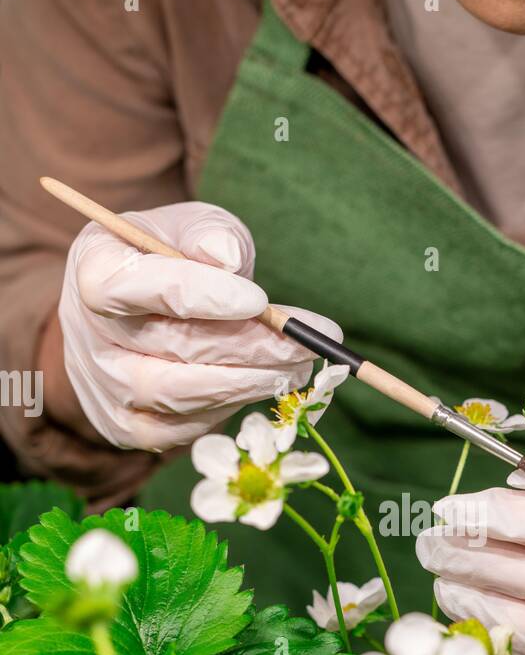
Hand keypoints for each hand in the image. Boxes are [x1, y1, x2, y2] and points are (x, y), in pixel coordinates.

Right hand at [59, 201, 341, 449]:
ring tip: (296, 366)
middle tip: (305, 344)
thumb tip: (227, 257)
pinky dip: (229, 407)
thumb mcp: (189, 227)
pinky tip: (262, 384)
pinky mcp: (127, 427)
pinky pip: (184, 427)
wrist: (136, 308)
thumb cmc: (168, 258)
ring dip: (249, 382)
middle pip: (172, 348)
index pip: (140, 287)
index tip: (260, 302)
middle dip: (250, 348)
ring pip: (180, 395)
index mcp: (97, 270)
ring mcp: (105, 386)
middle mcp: (88, 333)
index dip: (202, 296)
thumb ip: (208, 234)